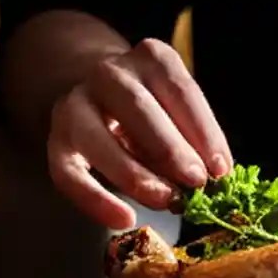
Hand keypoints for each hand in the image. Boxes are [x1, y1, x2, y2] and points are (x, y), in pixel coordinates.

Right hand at [48, 39, 232, 229]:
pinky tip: (124, 219)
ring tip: (166, 200)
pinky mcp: (56, 141)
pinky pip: (69, 174)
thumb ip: (192, 141)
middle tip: (195, 182)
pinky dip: (96, 200)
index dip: (204, 131)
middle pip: (137, 108)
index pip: (180, 90)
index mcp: (151, 59)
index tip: (221, 169)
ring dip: (134, 174)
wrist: (98, 97)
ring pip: (97, 138)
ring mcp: (75, 104)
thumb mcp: (177, 114)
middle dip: (170, 148)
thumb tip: (212, 178)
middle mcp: (109, 74)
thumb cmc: (153, 113)